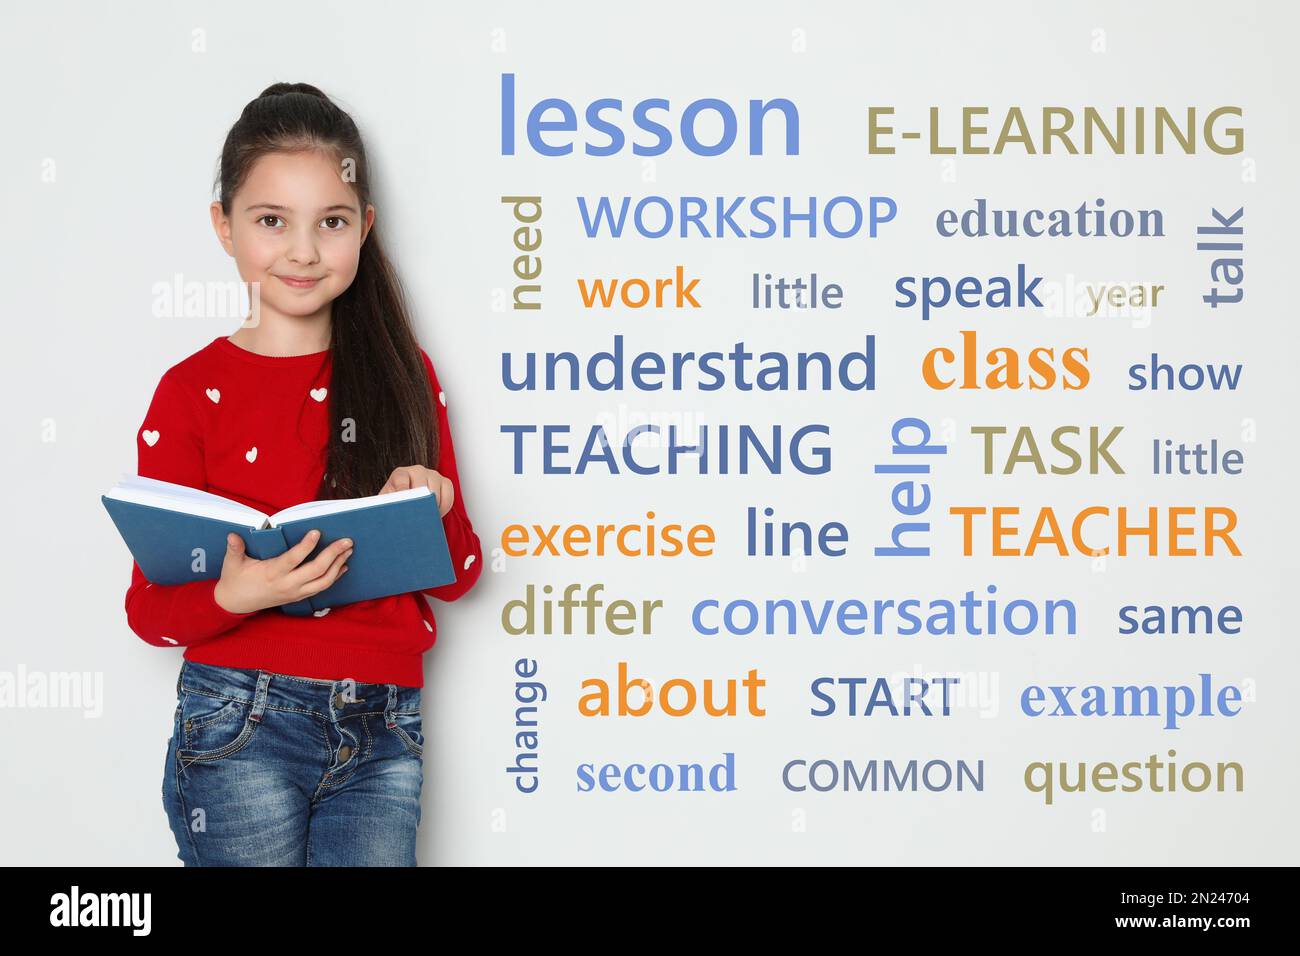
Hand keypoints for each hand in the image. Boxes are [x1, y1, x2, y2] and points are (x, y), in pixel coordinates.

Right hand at [213, 529, 352, 614]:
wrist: (235, 604)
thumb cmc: (235, 580)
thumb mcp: (232, 563)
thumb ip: (235, 549)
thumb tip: (233, 536)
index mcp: (271, 573)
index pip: (293, 559)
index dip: (306, 546)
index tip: (317, 532)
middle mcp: (287, 585)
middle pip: (316, 570)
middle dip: (333, 554)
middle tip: (347, 540)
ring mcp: (295, 593)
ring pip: (323, 582)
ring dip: (338, 565)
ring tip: (348, 550)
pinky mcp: (298, 597)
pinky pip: (321, 588)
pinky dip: (334, 577)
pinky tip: (342, 566)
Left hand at [378, 464, 452, 516]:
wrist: (407, 503)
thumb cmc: (395, 505)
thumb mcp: (386, 505)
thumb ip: (387, 506)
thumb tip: (394, 512)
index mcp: (400, 474)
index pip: (401, 479)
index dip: (402, 490)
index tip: (403, 500)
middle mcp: (417, 470)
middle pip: (421, 486)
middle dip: (419, 504)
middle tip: (417, 519)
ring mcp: (433, 475)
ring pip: (436, 493)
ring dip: (432, 508)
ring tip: (425, 519)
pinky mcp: (446, 482)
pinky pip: (448, 497)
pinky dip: (443, 508)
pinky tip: (436, 515)